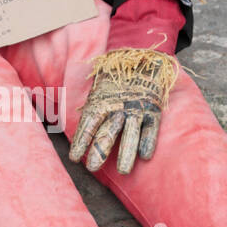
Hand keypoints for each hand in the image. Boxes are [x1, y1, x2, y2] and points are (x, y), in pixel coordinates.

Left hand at [68, 48, 177, 174]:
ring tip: (123, 171)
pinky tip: (145, 156)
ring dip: (126, 152)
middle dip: (99, 150)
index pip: (88, 124)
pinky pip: (151, 126)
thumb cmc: (115, 79)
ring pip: (130, 132)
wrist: (142, 56)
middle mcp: (117, 106)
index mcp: (100, 100)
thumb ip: (91, 109)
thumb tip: (78, 129)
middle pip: (107, 131)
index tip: (74, 157)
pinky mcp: (153, 108)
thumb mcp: (98, 90)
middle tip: (93, 167)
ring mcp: (136, 107)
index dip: (81, 140)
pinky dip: (148, 140)